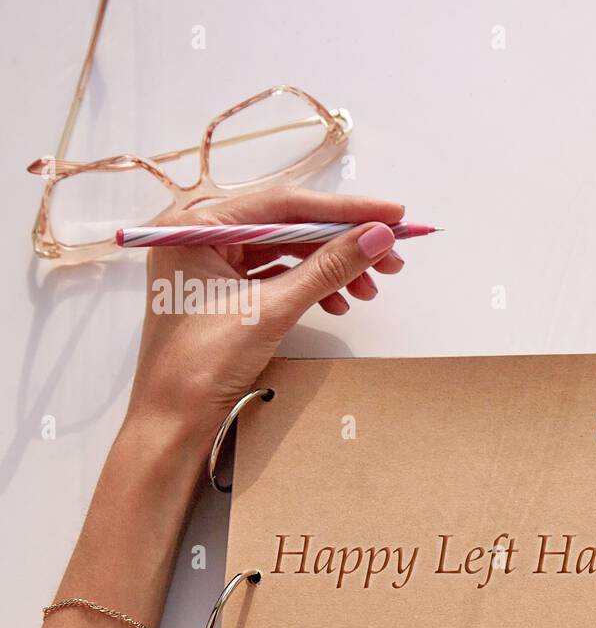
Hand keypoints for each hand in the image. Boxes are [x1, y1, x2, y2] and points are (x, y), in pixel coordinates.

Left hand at [125, 186, 406, 455]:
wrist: (173, 423)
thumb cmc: (202, 365)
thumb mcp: (271, 310)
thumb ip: (328, 268)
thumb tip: (379, 237)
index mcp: (196, 227)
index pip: (283, 204)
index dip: (343, 209)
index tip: (391, 213)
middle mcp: (202, 237)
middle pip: (288, 225)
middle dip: (342, 241)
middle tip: (390, 256)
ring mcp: (213, 265)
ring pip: (288, 252)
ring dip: (332, 267)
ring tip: (368, 289)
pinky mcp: (225, 293)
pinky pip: (278, 276)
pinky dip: (312, 286)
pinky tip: (338, 303)